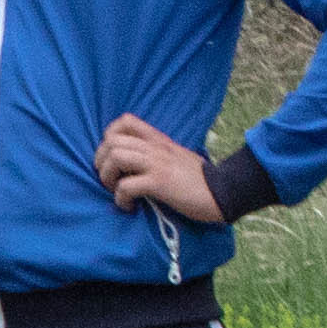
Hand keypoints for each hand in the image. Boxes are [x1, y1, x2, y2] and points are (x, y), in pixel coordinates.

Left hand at [96, 115, 226, 225]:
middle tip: (110, 180)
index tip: (111, 156)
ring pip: (115, 157)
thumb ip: (156, 154)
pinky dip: (120, 199)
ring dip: (108, 178)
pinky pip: (126, 186)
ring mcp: (158, 164)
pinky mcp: (160, 183)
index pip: (125, 120)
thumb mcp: (176, 157)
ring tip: (116, 192)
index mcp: (159, 140)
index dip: (109, 136)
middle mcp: (156, 148)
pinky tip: (129, 207)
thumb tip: (132, 164)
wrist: (225, 192)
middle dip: (101, 162)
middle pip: (111, 141)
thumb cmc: (199, 179)